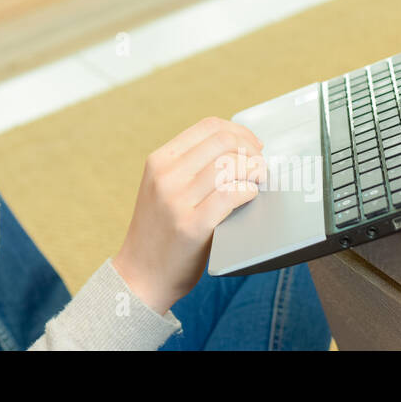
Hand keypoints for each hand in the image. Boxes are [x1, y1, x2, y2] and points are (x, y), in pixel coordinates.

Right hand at [112, 117, 265, 314]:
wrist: (140, 274)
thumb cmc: (161, 231)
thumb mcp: (163, 187)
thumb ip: (190, 166)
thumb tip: (238, 147)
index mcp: (159, 161)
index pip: (208, 127)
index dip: (239, 131)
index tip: (253, 145)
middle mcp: (165, 176)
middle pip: (223, 142)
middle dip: (251, 150)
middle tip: (260, 165)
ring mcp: (177, 200)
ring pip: (229, 166)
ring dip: (254, 170)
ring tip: (258, 181)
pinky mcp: (192, 226)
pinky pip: (230, 195)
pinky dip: (248, 191)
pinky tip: (250, 196)